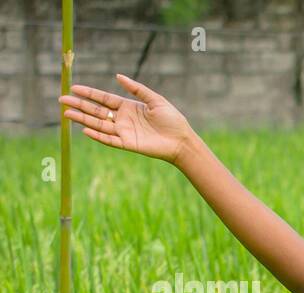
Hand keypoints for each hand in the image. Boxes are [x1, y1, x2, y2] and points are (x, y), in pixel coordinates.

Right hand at [58, 74, 195, 163]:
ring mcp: (124, 132)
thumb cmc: (172, 120)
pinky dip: (97, 136)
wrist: (182, 140)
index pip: (103, 99)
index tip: (73, 87)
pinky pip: (109, 140)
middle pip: (96, 111)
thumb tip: (118, 76)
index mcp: (128, 106)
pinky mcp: (128, 144)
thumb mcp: (155, 100)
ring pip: (98, 125)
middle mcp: (122, 119)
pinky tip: (85, 130)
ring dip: (82, 120)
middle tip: (61, 100)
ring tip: (66, 113)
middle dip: (79, 105)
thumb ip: (137, 89)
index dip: (89, 93)